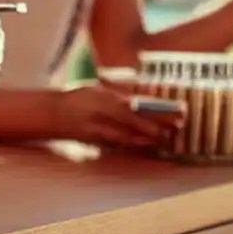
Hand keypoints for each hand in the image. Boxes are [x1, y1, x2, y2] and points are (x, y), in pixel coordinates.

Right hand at [60, 85, 181, 149]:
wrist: (52, 114)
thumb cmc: (78, 98)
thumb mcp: (99, 88)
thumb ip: (120, 89)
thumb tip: (144, 90)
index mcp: (107, 96)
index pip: (141, 103)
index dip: (161, 108)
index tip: (180, 109)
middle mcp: (104, 113)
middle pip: (139, 122)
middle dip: (160, 126)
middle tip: (178, 128)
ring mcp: (100, 128)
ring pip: (131, 136)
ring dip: (150, 138)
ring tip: (166, 139)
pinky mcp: (96, 141)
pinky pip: (120, 144)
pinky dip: (135, 144)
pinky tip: (146, 145)